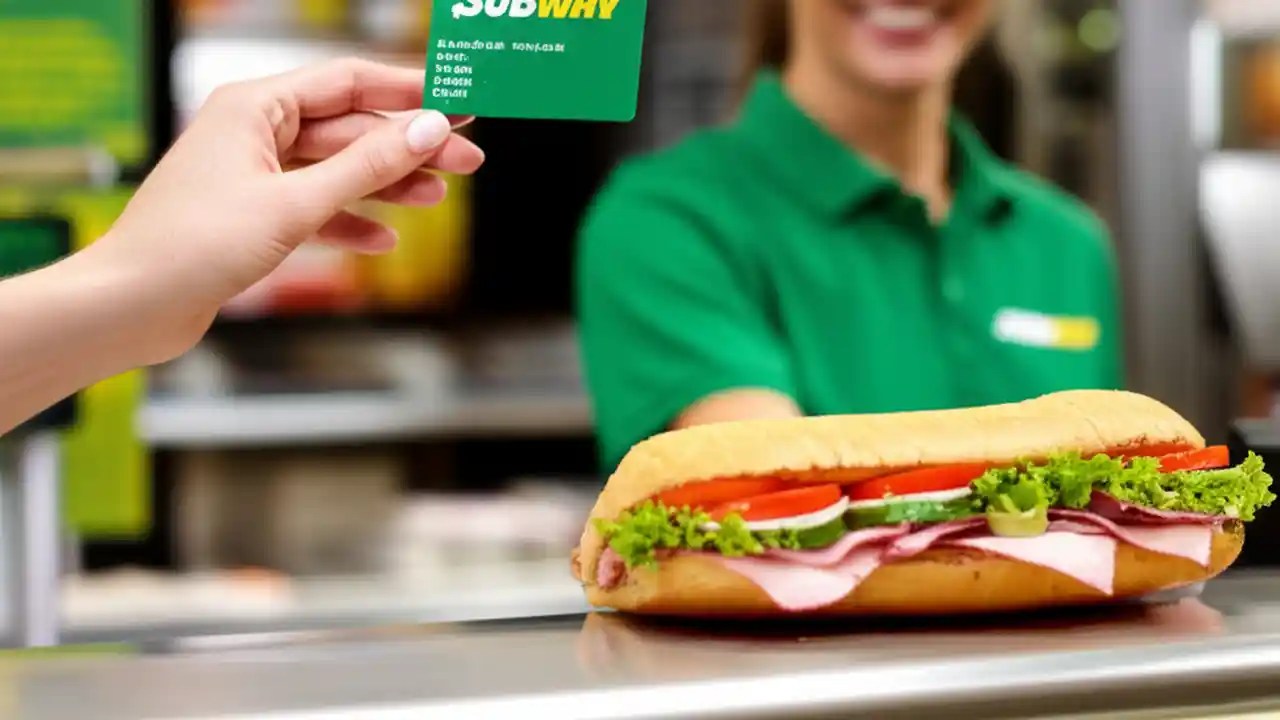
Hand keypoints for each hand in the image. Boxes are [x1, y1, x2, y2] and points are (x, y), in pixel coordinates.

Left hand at [90, 57, 483, 360]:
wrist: (133, 305)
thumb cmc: (193, 245)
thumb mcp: (296, 203)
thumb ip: (368, 166)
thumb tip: (426, 130)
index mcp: (254, 106)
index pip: (348, 81)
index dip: (408, 89)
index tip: (457, 100)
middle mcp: (253, 131)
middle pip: (349, 128)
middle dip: (408, 146)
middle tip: (466, 160)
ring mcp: (252, 173)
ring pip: (335, 169)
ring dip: (386, 184)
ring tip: (435, 197)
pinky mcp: (252, 215)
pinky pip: (314, 207)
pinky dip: (349, 222)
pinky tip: (382, 239)